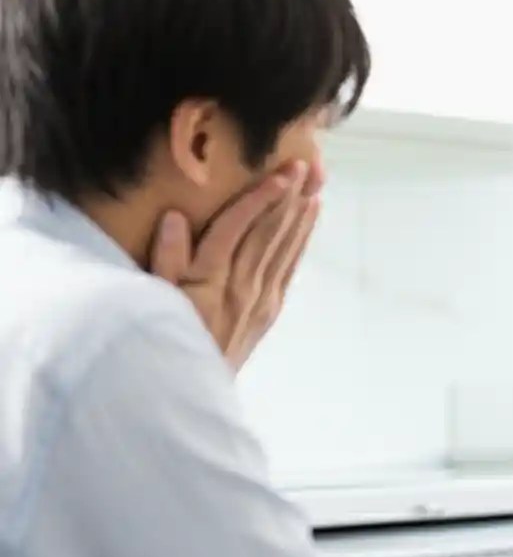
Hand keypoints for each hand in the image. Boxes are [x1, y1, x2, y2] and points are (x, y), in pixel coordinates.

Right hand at [149, 160, 322, 370]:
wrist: (186, 392)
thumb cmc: (161, 341)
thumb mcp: (153, 304)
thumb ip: (165, 261)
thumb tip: (176, 218)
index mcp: (209, 282)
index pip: (237, 230)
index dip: (260, 200)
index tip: (281, 174)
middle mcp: (241, 287)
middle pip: (268, 233)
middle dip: (289, 196)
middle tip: (308, 164)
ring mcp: (259, 299)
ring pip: (284, 245)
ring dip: (301, 210)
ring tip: (316, 179)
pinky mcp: (269, 309)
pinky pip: (289, 265)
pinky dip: (301, 237)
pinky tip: (311, 214)